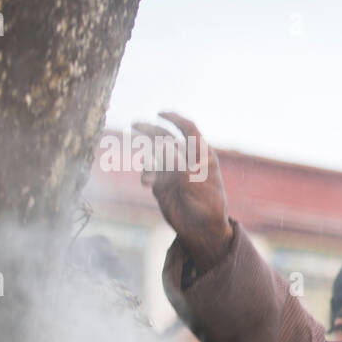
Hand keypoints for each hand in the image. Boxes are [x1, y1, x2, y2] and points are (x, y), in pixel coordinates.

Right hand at [134, 112, 232, 271]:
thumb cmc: (206, 204)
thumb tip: (163, 145)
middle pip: (166, 138)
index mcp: (201, 155)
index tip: (160, 113)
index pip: (189, 130)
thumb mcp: (195, 182)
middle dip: (151, 130)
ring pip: (154, 155)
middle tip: (135, 124)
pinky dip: (146, 174)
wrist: (201, 229)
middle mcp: (185, 160)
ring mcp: (172, 172)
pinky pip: (149, 173)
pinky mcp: (161, 184)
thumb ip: (178, 163)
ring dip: (148, 159)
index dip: (175, 118)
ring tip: (149, 174)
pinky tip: (147, 183)